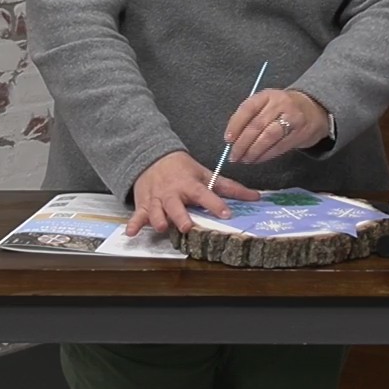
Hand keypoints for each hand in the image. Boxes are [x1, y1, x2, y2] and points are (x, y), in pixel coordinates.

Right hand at [125, 151, 258, 235]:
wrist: (152, 157)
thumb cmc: (183, 170)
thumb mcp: (205, 174)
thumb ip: (229, 188)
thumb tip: (257, 196)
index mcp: (190, 185)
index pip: (205, 194)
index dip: (216, 204)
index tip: (226, 214)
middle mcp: (173, 193)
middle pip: (176, 205)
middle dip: (181, 216)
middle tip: (187, 226)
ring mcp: (157, 199)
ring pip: (156, 211)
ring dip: (158, 219)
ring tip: (161, 228)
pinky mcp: (143, 204)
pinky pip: (137, 214)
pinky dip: (134, 223)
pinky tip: (131, 232)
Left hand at [223, 89, 329, 166]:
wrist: (315, 109)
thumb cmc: (284, 108)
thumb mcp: (268, 104)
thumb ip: (252, 117)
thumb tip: (233, 139)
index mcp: (267, 95)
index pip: (248, 108)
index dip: (236, 125)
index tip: (228, 140)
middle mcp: (280, 104)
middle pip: (257, 125)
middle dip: (242, 143)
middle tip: (234, 156)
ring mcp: (292, 118)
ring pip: (268, 137)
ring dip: (253, 151)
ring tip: (245, 159)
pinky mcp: (300, 133)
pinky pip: (279, 147)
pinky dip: (266, 155)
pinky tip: (258, 159)